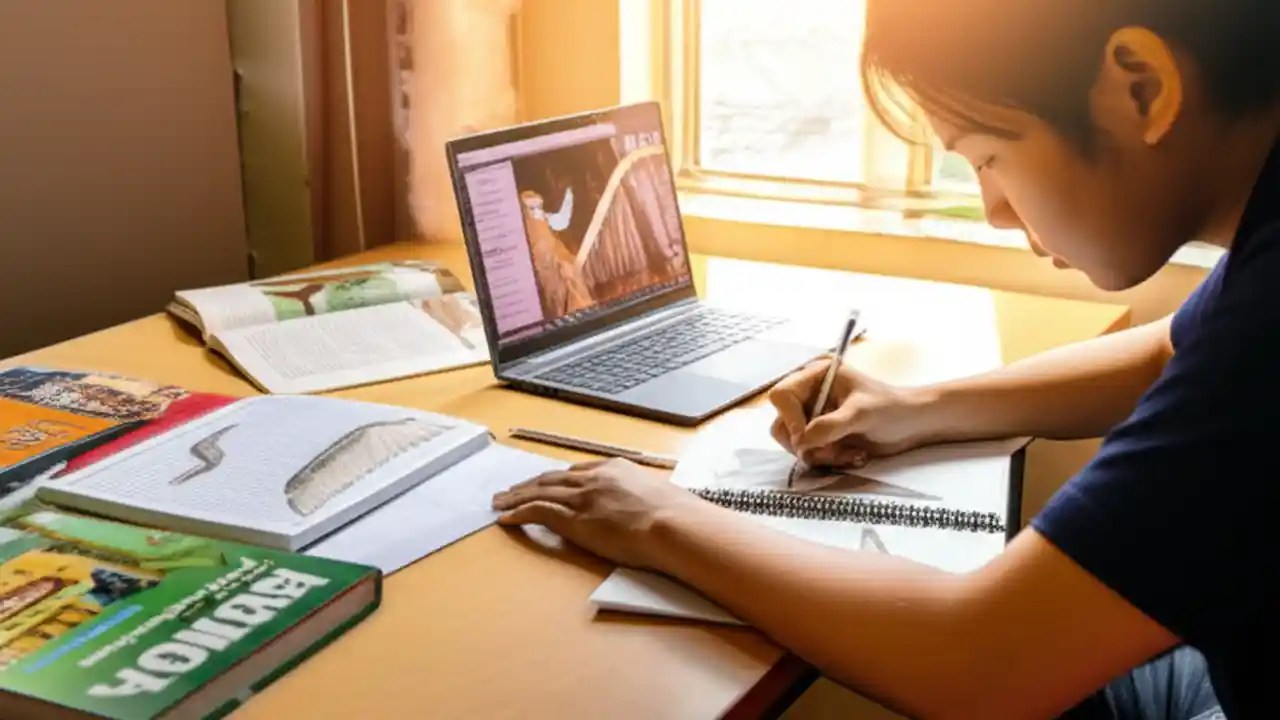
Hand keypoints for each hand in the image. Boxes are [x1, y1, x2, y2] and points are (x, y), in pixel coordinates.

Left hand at [492, 458, 705, 570]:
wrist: (673, 524)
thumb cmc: (677, 517)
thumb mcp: (661, 497)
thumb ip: (645, 498)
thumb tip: (650, 508)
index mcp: (616, 469)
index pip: (578, 471)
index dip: (558, 478)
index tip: (547, 482)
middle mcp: (595, 478)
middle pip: (553, 478)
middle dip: (531, 483)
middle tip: (512, 489)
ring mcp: (582, 497)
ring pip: (539, 492)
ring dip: (516, 497)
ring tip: (499, 502)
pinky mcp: (573, 519)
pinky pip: (537, 511)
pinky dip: (518, 512)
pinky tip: (505, 518)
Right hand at [768, 359, 935, 467]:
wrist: (913, 426)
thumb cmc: (892, 409)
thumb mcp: (861, 414)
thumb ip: (829, 425)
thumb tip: (801, 441)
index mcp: (816, 376)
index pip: (782, 395)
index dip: (789, 417)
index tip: (806, 437)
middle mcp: (809, 395)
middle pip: (782, 424)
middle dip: (807, 443)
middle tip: (834, 450)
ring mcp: (814, 418)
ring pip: (794, 444)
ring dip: (820, 455)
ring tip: (849, 453)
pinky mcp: (821, 438)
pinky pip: (809, 455)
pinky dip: (829, 460)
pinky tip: (853, 455)